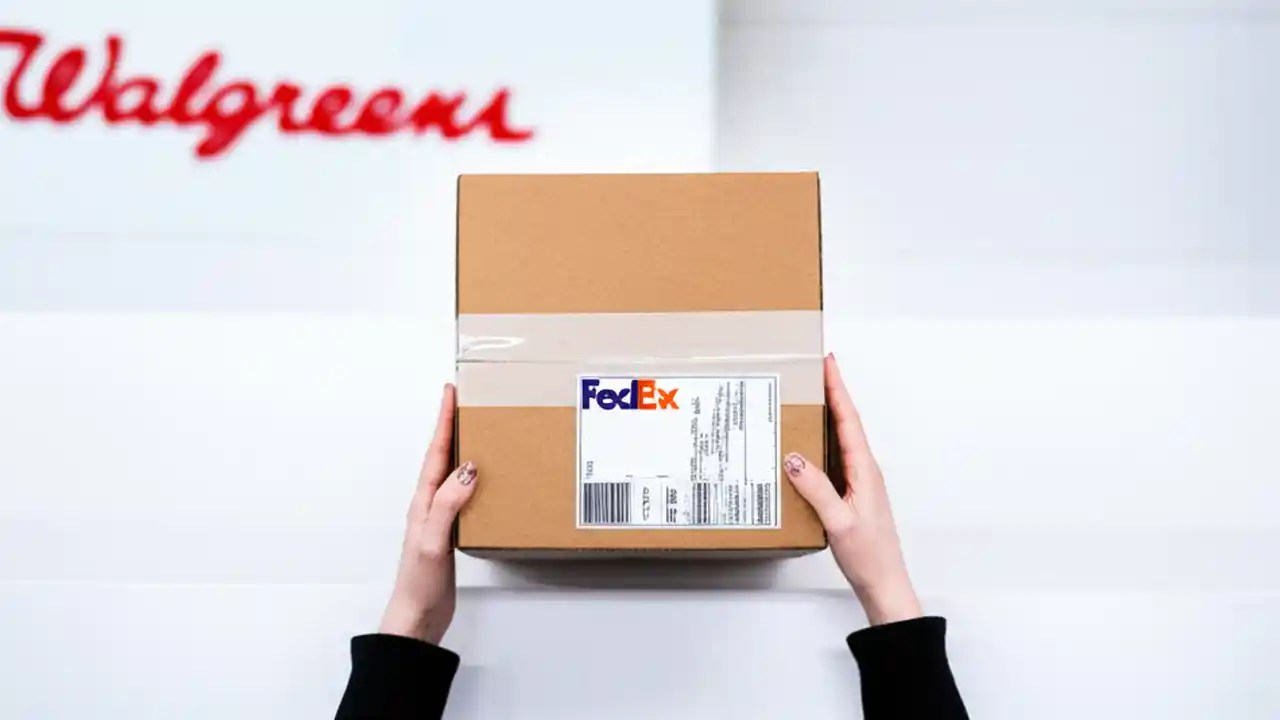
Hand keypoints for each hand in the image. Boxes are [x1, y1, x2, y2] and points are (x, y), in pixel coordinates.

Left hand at [378, 383, 477, 644]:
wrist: (418, 617)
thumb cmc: (420, 583)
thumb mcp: (433, 540)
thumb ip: (448, 504)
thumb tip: (468, 468)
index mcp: (423, 501)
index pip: (436, 452)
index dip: (443, 421)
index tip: (450, 393)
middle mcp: (429, 504)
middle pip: (442, 456)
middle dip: (451, 427)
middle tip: (464, 401)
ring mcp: (439, 518)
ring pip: (453, 474)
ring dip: (463, 450)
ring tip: (478, 430)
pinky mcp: (450, 532)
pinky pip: (463, 495)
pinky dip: (474, 480)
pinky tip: (487, 481)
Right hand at [784, 355, 922, 625]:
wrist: (884, 584)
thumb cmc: (869, 556)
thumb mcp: (839, 522)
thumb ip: (817, 489)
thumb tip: (795, 457)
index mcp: (865, 470)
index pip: (849, 420)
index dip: (838, 389)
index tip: (828, 362)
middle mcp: (864, 471)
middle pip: (846, 422)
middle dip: (832, 393)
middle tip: (815, 368)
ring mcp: (859, 482)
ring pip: (840, 440)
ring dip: (827, 416)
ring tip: (808, 396)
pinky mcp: (851, 495)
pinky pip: (835, 460)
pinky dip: (821, 443)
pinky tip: (806, 446)